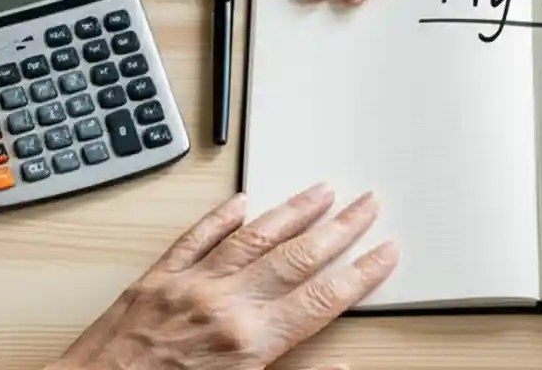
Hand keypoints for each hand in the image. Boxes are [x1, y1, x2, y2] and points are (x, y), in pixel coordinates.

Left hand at [47, 185, 396, 369]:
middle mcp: (225, 304)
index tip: (385, 252)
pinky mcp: (156, 280)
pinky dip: (220, 217)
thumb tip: (342, 368)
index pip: (323, 298)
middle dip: (340, 228)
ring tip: (321, 191)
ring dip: (292, 211)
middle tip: (368, 203)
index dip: (360, 274)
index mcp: (251, 341)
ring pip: (254, 236)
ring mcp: (191, 285)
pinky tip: (240, 202)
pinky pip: (194, 239)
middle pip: (298, 257)